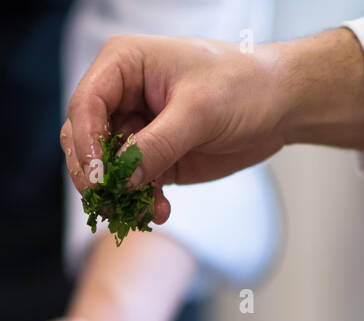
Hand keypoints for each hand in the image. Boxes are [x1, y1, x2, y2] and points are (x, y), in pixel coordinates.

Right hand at [60, 30, 363, 220]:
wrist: (280, 105)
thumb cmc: (244, 86)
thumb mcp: (199, 112)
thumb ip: (156, 145)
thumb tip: (121, 180)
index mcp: (124, 65)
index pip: (85, 105)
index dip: (85, 143)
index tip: (100, 178)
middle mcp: (122, 96)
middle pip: (83, 141)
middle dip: (96, 175)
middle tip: (113, 202)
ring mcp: (135, 129)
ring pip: (105, 170)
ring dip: (120, 196)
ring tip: (147, 211)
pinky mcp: (151, 158)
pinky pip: (131, 187)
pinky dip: (140, 203)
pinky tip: (161, 212)